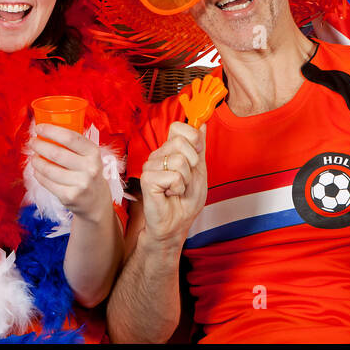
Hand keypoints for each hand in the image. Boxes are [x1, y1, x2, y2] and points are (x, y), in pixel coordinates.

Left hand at [31, 124, 112, 221]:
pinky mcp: (70, 197)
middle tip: (32, 142)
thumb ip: (74, 144)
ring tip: (33, 157)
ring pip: (49, 169)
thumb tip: (46, 129)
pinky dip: (38, 175)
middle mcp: (89, 168)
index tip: (39, 127)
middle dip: (39, 145)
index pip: (70, 138)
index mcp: (93, 153)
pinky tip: (37, 171)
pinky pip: (47, 183)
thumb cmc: (87, 172)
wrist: (96, 201)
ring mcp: (80, 184)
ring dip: (36, 161)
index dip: (51, 131)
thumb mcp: (88, 156)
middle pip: (56, 153)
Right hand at [138, 122, 206, 250]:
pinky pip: (173, 176)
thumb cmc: (186, 201)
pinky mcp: (147, 179)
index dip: (192, 139)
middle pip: (180, 142)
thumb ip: (199, 147)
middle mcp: (158, 155)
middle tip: (186, 180)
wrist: (176, 224)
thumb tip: (203, 124)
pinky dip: (178, 188)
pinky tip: (170, 194)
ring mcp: (151, 166)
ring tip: (178, 189)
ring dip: (186, 180)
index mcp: (170, 150)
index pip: (178, 127)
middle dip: (192, 164)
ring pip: (179, 161)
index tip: (196, 154)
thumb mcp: (199, 171)